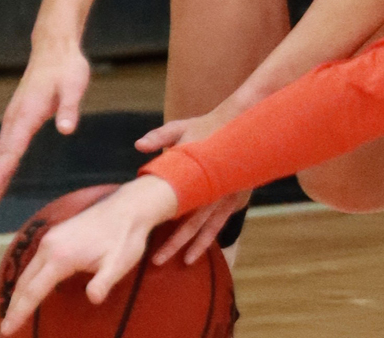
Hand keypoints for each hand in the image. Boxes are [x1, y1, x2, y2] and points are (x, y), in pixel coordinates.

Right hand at [0, 40, 92, 222]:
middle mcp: (15, 118)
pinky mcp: (18, 118)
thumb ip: (70, 108)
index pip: (11, 150)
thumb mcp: (75, 85)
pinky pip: (5, 147)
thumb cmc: (67, 68)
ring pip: (0, 154)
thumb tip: (67, 129)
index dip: (0, 174)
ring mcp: (14, 118)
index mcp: (27, 114)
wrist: (55, 50)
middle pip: (0, 159)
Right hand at [0, 176, 179, 334]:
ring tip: (14, 311)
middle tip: (6, 327)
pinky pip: (35, 261)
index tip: (7, 330)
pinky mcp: (55, 234)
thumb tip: (93, 298)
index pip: (33, 291)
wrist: (129, 207)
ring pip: (27, 270)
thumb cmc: (125, 237)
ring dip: (19, 292)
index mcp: (61, 256)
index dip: (19, 313)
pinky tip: (31, 287)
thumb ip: (104, 282)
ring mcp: (51, 238)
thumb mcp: (119, 263)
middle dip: (14, 305)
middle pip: (24, 282)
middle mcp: (49, 246)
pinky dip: (28, 278)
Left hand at [135, 112, 247, 264]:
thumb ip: (160, 137)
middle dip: (177, 244)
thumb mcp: (182, 128)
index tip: (155, 248)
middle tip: (158, 261)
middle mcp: (218, 192)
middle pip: (196, 225)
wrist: (243, 122)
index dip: (171, 233)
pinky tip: (202, 244)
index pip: (183, 213)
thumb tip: (139, 145)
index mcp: (203, 179)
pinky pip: (223, 218)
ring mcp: (230, 195)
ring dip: (200, 245)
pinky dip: (212, 232)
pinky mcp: (238, 196)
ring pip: (213, 226)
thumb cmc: (208, 126)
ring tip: (188, 262)